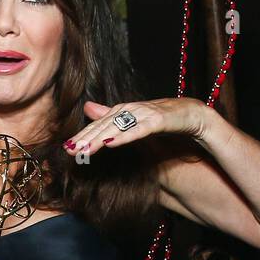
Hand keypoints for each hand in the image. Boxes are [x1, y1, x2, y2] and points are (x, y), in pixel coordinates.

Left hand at [63, 99, 212, 158]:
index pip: (99, 125)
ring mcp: (145, 113)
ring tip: (85, 150)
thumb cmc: (162, 118)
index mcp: (123, 110)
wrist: (193, 114)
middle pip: (105, 125)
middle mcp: (131, 109)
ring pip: (118, 126)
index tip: (67, 148)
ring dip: (100, 138)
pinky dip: (125, 136)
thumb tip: (88, 108)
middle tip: (70, 151)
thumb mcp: (133, 120)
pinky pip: (139, 130)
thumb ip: (111, 116)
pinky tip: (111, 143)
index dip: (83, 136)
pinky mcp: (159, 120)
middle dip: (86, 139)